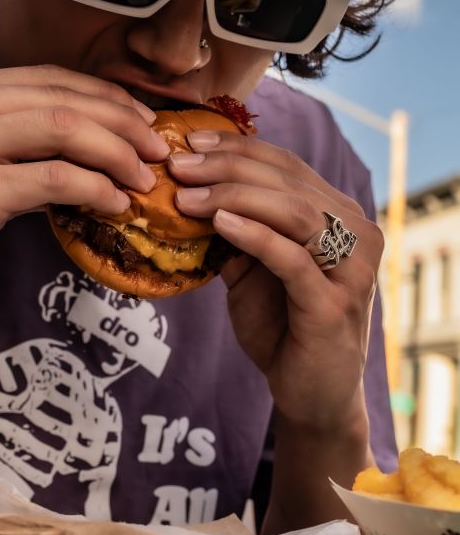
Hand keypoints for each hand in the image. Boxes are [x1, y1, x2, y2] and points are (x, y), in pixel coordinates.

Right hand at [0, 64, 167, 324]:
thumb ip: (8, 141)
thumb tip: (81, 152)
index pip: (50, 78)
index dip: (107, 96)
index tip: (142, 120)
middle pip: (65, 98)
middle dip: (125, 122)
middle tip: (158, 150)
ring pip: (65, 129)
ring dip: (118, 152)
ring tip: (145, 177)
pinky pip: (54, 179)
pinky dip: (95, 188)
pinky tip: (113, 203)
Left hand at [169, 128, 381, 432]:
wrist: (311, 394)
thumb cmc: (283, 328)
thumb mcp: (252, 271)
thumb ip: (234, 232)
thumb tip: (185, 191)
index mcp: (339, 214)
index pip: (287, 166)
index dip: (237, 148)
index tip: (189, 140)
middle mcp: (356, 232)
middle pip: (288, 181)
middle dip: (226, 168)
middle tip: (177, 166)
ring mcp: (350, 268)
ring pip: (294, 211)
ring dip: (234, 197)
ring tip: (187, 196)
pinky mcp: (333, 304)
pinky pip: (292, 258)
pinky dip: (254, 235)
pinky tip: (218, 224)